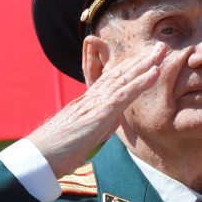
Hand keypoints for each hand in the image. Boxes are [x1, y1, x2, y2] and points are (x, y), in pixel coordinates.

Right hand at [28, 44, 165, 177]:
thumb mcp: (83, 135)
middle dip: (142, 59)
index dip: (130, 68)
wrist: (39, 156)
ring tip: (162, 51)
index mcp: (89, 102)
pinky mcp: (99, 113)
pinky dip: (141, 82)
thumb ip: (98, 124)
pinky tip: (155, 72)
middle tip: (161, 46)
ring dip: (146, 63)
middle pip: (120, 73)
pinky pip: (123, 94)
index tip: (146, 58)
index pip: (112, 80)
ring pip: (124, 78)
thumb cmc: (58, 151)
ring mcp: (96, 103)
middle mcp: (93, 98)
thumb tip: (112, 119)